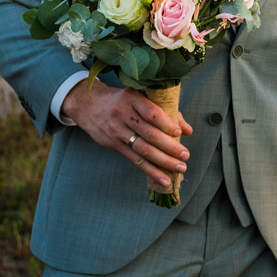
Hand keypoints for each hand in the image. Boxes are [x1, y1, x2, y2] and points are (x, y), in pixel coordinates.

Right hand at [62, 82, 193, 191]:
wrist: (88, 105)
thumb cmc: (122, 100)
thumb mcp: (140, 97)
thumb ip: (164, 110)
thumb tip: (187, 129)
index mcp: (132, 98)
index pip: (151, 113)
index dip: (166, 124)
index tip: (179, 133)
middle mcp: (124, 115)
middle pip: (149, 134)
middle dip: (170, 147)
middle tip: (185, 155)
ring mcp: (118, 131)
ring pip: (143, 150)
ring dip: (164, 161)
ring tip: (180, 167)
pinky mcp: (114, 145)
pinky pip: (135, 160)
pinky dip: (151, 171)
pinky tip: (163, 179)